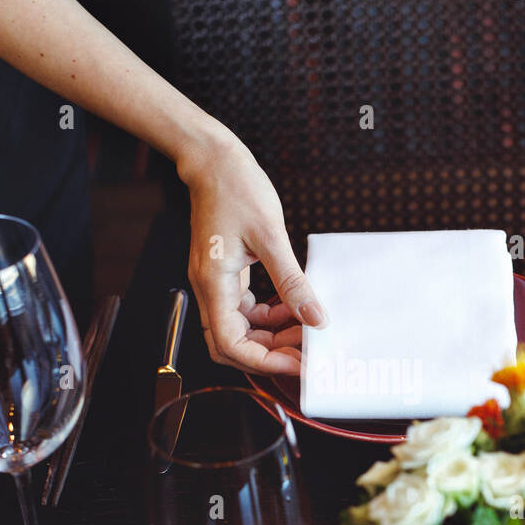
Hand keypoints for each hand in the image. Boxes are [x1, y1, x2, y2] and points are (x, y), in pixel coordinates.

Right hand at [177, 130, 327, 375]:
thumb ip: (292, 281)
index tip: (297, 362)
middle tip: (305, 351)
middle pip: (233, 345)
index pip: (231, 344)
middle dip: (269, 354)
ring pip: (241, 330)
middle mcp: (209, 290)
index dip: (264, 361)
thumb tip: (315, 317)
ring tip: (306, 329)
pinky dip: (269, 316)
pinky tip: (293, 309)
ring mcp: (217, 284)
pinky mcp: (227, 275)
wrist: (214, 161)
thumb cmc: (236, 189)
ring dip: (272, 336)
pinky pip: (246, 310)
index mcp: (214, 284)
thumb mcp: (271, 236)